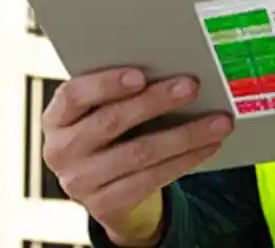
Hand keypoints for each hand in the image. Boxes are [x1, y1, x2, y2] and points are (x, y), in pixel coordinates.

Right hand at [42, 68, 233, 245]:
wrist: (105, 189)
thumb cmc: (109, 134)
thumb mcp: (101, 111)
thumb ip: (120, 92)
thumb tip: (170, 69)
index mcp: (56, 118)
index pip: (73, 96)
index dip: (105, 84)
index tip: (141, 74)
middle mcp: (60, 151)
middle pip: (111, 122)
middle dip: (155, 101)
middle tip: (192, 86)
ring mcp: (80, 182)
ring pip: (139, 153)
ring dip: (184, 134)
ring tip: (218, 120)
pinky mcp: (105, 205)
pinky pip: (152, 179)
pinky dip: (185, 160)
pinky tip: (208, 146)